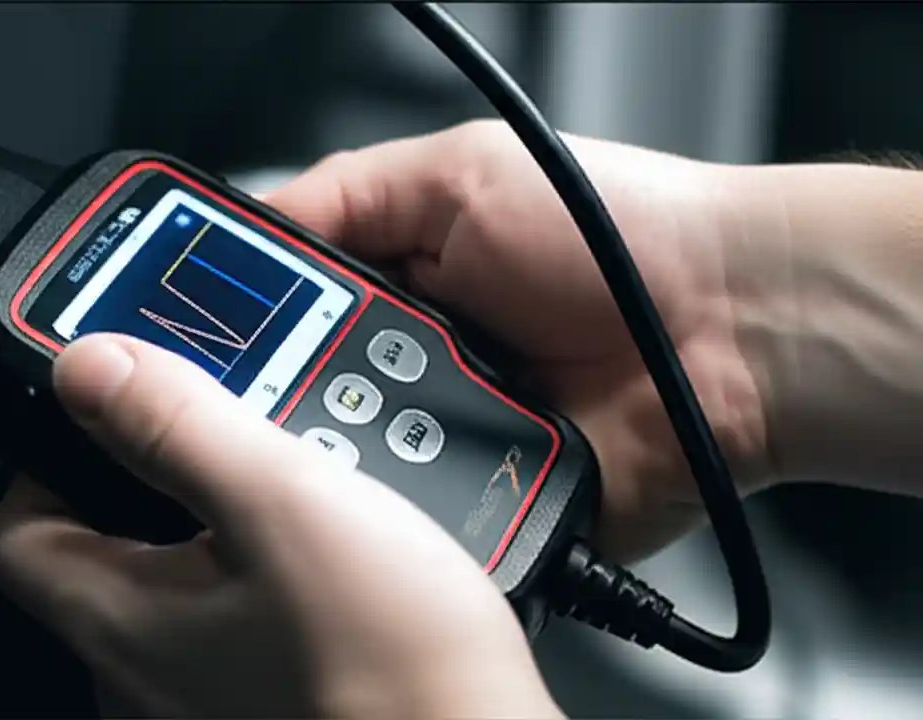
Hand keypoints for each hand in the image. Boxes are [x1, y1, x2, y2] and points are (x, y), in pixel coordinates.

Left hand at [0, 334, 561, 717]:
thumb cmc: (395, 669)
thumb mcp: (282, 505)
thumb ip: (177, 426)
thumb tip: (88, 365)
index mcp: (122, 625)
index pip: (17, 535)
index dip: (43, 458)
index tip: (101, 411)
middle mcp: (146, 681)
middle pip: (105, 555)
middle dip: (157, 475)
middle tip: (225, 430)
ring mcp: (208, 704)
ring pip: (185, 586)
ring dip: (227, 521)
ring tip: (297, 479)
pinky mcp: (273, 708)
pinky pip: (243, 622)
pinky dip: (272, 571)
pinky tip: (335, 552)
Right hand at [265, 119, 773, 561]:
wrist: (732, 329)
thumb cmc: (617, 236)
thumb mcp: (461, 174)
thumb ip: (347, 195)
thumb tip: (252, 224)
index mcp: (395, 284)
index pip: (285, 312)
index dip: (243, 323)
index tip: (206, 336)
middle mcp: (410, 366)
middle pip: (299, 393)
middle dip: (286, 390)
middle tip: (303, 374)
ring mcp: (445, 439)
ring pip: (346, 466)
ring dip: (346, 446)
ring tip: (376, 416)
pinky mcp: (484, 507)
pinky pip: (419, 525)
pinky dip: (408, 513)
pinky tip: (412, 485)